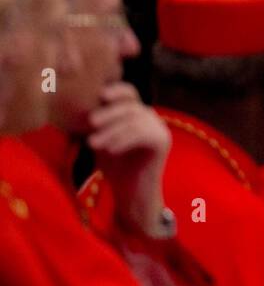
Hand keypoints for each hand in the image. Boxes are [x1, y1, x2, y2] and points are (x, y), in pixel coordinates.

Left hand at [88, 83, 170, 235]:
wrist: (133, 194)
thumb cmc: (115, 168)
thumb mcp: (101, 141)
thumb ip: (97, 125)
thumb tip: (78, 109)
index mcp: (137, 114)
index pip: (129, 93)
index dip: (116, 90)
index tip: (100, 94)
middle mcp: (151, 118)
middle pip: (131, 105)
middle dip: (109, 113)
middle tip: (90, 122)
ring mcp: (160, 129)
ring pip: (135, 120)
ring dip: (112, 131)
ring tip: (93, 144)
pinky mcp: (163, 142)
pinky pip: (143, 134)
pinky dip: (124, 140)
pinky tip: (110, 150)